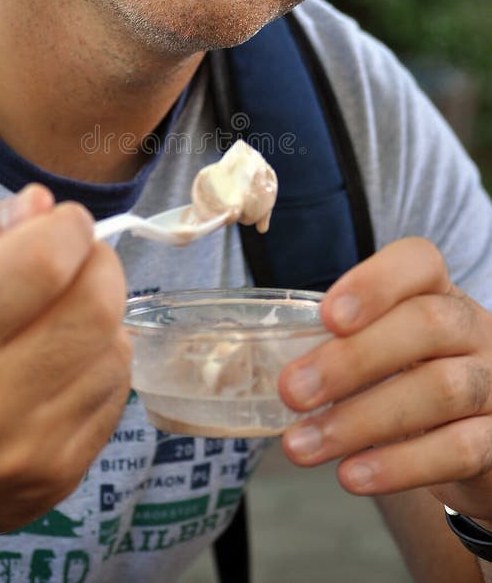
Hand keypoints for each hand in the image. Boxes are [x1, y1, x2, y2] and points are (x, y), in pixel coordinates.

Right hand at [0, 186, 130, 567]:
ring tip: (57, 315)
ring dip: (100, 316)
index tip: (62, 221)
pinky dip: (98, 364)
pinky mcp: (57, 480)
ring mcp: (28, 455)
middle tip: (72, 259)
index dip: (67, 227)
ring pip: (115, 351)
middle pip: (97, 307)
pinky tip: (59, 361)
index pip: (44, 265)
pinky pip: (114, 397)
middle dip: (98, 263)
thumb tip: (38, 205)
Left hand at [279, 237, 491, 524]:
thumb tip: (267, 368)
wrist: (477, 441)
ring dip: (360, 420)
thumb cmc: (413, 380)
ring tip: (301, 444)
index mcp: (439, 293)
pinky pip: (459, 448)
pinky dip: (399, 465)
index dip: (374, 282)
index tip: (326, 316)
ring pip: (441, 389)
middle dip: (352, 359)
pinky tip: (351, 474)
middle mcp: (475, 329)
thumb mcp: (386, 347)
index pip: (419, 262)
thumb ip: (341, 344)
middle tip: (291, 391)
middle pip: (427, 324)